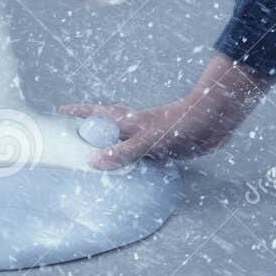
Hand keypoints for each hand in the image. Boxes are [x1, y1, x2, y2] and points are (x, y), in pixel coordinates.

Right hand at [59, 51, 274, 170]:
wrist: (215, 119)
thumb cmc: (183, 124)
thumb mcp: (149, 140)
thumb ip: (123, 152)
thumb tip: (93, 161)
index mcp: (130, 121)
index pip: (98, 114)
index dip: (80, 113)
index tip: (60, 110)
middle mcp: (138, 125)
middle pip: (110, 122)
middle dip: (92, 124)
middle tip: (76, 129)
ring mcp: (152, 134)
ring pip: (125, 136)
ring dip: (112, 141)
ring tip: (100, 149)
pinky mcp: (166, 144)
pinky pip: (142, 150)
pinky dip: (134, 155)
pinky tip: (136, 165)